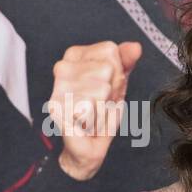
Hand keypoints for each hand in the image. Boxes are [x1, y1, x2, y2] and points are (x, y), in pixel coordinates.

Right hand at [48, 41, 142, 180]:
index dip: (118, 71)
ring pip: (100, 90)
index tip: (110, 86)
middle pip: (107, 69)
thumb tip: (135, 46)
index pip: (110, 51)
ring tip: (95, 112)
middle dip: (113, 90)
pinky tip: (88, 122)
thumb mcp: (118, 84)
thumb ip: (126, 62)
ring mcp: (58, 87)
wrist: (86, 145)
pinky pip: (91, 110)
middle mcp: (63, 67)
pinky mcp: (56, 108)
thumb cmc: (101, 112)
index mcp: (76, 55)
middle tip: (102, 102)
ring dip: (105, 107)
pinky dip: (96, 119)